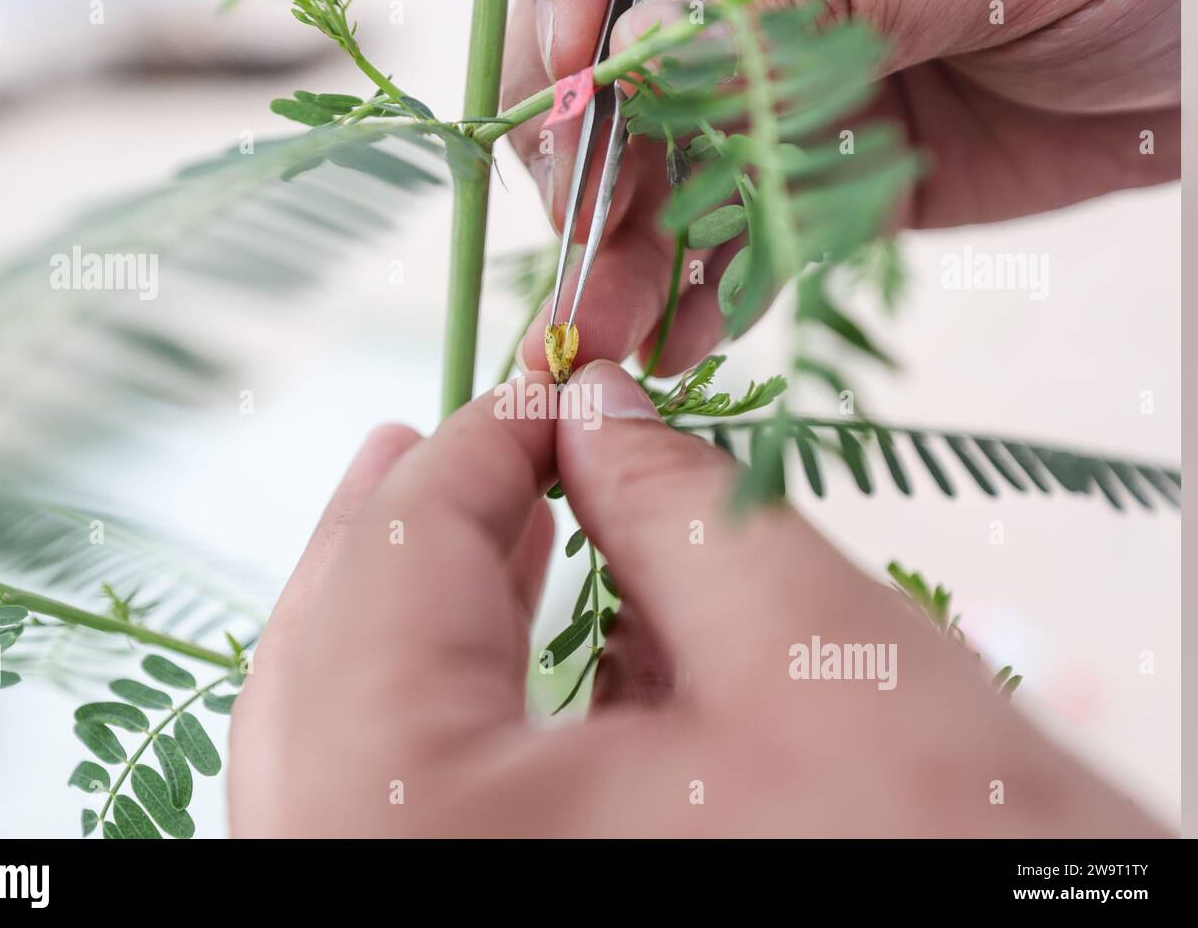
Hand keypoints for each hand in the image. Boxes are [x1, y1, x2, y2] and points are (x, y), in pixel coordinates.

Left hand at [229, 361, 1162, 835]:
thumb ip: (676, 502)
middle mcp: (360, 884)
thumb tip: (596, 410)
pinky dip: (446, 710)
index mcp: (409, 817)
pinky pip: (404, 809)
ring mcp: (394, 912)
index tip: (551, 386)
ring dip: (411, 617)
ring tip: (467, 521)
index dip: (483, 446)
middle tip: (442, 439)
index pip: (402, 565)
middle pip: (327, 662)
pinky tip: (512, 646)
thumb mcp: (807, 658)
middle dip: (404, 530)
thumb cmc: (934, 868)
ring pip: (346, 742)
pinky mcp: (451, 921)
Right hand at [502, 0, 1179, 377]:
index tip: (567, 96)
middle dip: (592, 181)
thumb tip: (619, 56)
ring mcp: (796, 103)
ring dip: (635, 258)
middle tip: (583, 271)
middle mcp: (759, 9)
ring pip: (678, 180)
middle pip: (625, 95)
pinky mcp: (841, 186)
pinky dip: (714, 291)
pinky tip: (688, 335)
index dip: (564, 29)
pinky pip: (754, 242)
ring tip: (616, 331)